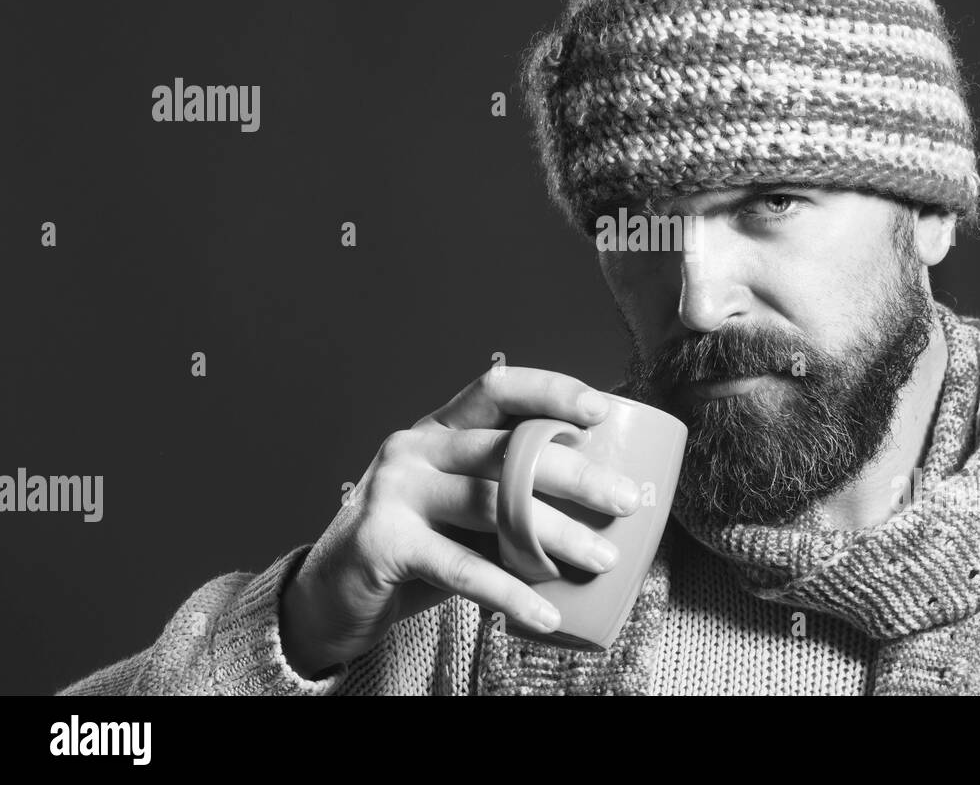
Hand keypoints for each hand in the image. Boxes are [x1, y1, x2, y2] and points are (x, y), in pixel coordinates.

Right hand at [279, 367, 641, 678]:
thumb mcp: (459, 506)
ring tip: (602, 559)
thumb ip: (507, 493)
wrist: (332, 594)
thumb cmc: (416, 544)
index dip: (551, 391)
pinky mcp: (383, 542)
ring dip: (555, 535)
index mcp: (439, 427)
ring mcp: (395, 491)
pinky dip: (510, 592)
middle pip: (507, 450)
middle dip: (575, 475)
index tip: (601, 409)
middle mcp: (415, 447)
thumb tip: (602, 499)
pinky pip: (462, 567)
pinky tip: (546, 612)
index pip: (497, 388)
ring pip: (492, 506)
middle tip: (626, 500)